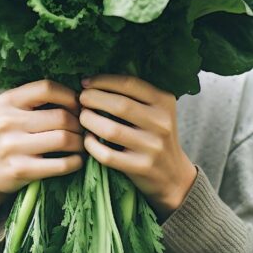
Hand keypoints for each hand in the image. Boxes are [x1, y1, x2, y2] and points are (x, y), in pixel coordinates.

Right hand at [0, 79, 84, 231]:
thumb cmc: (3, 140)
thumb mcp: (9, 113)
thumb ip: (35, 102)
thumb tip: (79, 97)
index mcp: (7, 101)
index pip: (47, 88)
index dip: (69, 96)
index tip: (77, 107)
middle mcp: (8, 121)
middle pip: (61, 116)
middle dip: (79, 124)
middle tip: (83, 131)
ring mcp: (13, 146)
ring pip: (64, 138)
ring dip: (80, 143)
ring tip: (80, 145)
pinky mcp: (20, 170)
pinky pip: (61, 164)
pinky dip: (75, 162)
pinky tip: (76, 161)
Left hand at [78, 75, 196, 217]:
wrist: (172, 175)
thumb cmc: (155, 136)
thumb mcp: (156, 111)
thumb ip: (135, 94)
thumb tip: (97, 77)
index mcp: (164, 102)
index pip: (129, 83)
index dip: (103, 80)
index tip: (85, 82)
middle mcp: (162, 123)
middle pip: (119, 105)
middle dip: (92, 98)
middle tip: (80, 99)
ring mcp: (153, 147)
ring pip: (110, 130)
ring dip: (89, 121)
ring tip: (82, 117)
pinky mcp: (141, 167)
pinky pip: (107, 155)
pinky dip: (92, 146)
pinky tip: (88, 139)